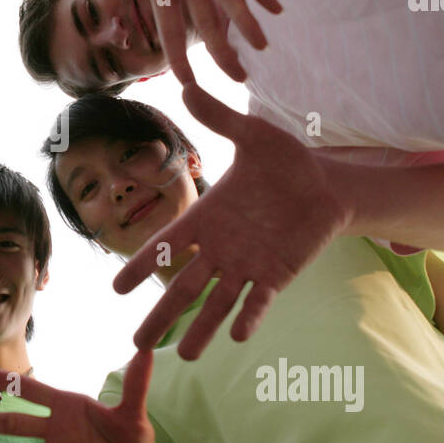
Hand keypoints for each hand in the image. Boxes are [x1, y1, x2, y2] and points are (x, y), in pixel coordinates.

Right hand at [116, 85, 349, 357]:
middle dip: (161, 315)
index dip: (141, 266)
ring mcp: (246, 266)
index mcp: (206, 217)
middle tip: (138, 344)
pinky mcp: (276, 276)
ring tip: (183, 356)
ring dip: (200, 329)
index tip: (116, 288)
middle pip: (183, 287)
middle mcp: (219, 249)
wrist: (327, 185)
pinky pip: (258, 301)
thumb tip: (188, 86)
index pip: (165, 246)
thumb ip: (221, 118)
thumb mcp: (254, 136)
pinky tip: (236, 335)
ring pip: (216, 303)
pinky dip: (249, 317)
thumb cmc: (285, 161)